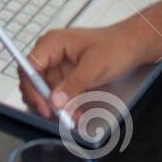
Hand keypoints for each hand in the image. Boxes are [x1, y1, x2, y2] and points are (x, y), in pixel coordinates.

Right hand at [20, 17, 153, 121]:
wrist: (132, 46)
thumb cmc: (115, 46)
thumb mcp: (93, 67)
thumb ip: (73, 84)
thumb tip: (55, 100)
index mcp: (52, 43)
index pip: (29, 67)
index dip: (31, 88)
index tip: (43, 106)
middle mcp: (51, 53)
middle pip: (35, 82)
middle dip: (45, 102)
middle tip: (58, 116)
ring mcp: (59, 65)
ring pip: (48, 92)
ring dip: (58, 107)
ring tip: (72, 118)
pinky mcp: (67, 76)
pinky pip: (61, 94)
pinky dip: (67, 106)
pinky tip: (76, 114)